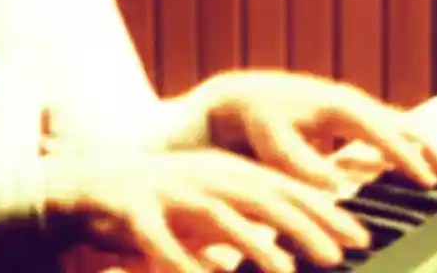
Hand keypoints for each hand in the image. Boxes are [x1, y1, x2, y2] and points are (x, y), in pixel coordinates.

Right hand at [44, 148, 371, 272]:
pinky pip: (159, 240)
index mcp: (220, 172)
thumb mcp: (200, 219)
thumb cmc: (150, 209)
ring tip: (284, 272)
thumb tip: (284, 258)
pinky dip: (181, 261)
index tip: (359, 238)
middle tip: (340, 254)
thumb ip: (238, 233)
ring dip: (253, 245)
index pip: (281, 188)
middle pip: (259, 196)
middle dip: (303, 224)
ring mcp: (164, 190)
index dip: (322, 212)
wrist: (77, 191)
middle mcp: (198, 176)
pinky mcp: (129, 211)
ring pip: (216, 215)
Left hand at [199, 70, 436, 190]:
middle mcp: (347, 101)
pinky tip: (408, 157)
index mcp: (336, 106)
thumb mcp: (272, 142)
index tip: (428, 179)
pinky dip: (399, 139)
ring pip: (392, 121)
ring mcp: (346, 105)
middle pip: (397, 122)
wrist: (239, 97)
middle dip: (424, 144)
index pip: (381, 133)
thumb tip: (336, 184)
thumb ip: (303, 164)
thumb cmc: (255, 121)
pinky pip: (379, 126)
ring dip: (418, 140)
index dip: (406, 157)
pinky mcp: (341, 114)